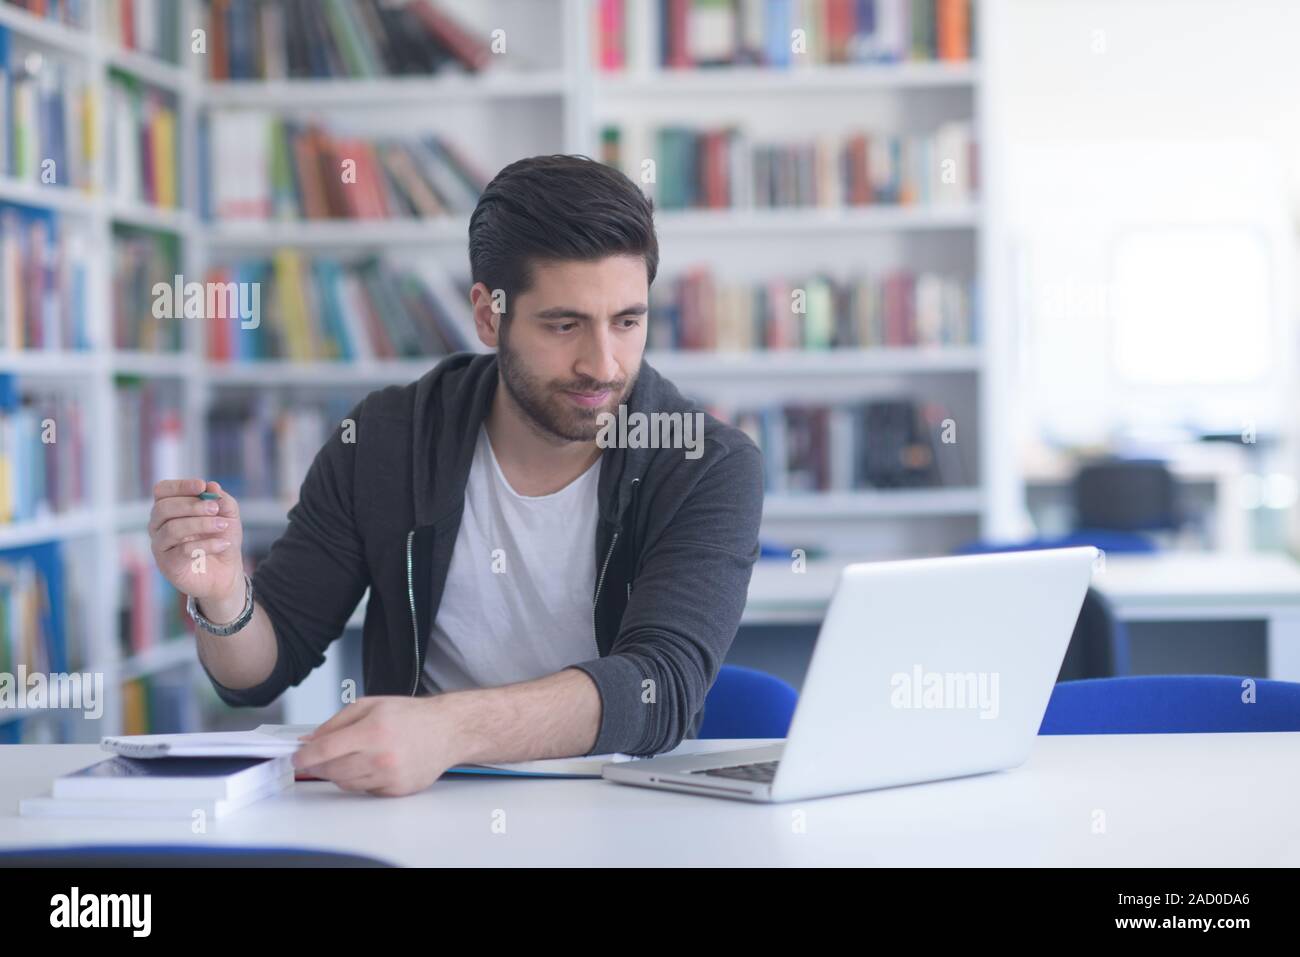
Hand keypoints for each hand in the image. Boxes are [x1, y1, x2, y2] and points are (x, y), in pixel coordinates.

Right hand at [150, 478, 244, 618]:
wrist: (226, 571)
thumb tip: (212, 485)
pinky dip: (206, 545)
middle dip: (192, 505)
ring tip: (222, 525)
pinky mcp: (168, 564)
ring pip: (172, 528)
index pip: (162, 490)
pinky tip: (223, 544)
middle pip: (163, 508)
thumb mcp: (228, 516)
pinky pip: (183, 550)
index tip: (201, 486)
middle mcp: (159, 525)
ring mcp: (160, 546)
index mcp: (169, 509)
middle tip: (215, 508)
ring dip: (201, 524)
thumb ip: (222, 500)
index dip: (179, 486)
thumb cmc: (221, 538)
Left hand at [291, 696, 465, 796]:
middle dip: (318, 765)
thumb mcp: (371, 705)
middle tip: (316, 759)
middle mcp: (381, 756)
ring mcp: (390, 776)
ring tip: (348, 757)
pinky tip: (370, 765)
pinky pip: (364, 790)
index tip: (296, 758)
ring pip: (346, 783)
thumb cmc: (412, 716)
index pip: (326, 750)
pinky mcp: (396, 790)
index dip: (305, 756)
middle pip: (332, 770)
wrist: (447, 731)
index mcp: (373, 730)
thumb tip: (310, 740)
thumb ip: (336, 722)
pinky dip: (360, 780)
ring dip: (338, 773)